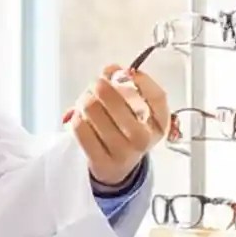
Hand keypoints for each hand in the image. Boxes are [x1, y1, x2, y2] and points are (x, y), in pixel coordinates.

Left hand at [63, 64, 168, 186]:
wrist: (116, 166)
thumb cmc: (124, 130)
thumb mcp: (134, 109)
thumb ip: (124, 84)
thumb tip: (111, 70)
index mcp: (158, 124)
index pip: (157, 96)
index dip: (141, 80)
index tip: (127, 71)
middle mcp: (144, 139)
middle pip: (115, 98)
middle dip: (99, 85)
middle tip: (95, 86)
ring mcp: (123, 152)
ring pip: (92, 108)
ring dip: (84, 100)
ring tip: (86, 104)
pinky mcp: (101, 161)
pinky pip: (80, 127)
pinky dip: (76, 117)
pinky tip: (81, 118)